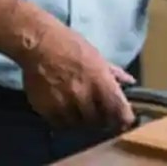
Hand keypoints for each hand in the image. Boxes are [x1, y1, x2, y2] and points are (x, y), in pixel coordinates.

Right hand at [18, 21, 135, 131]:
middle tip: (93, 109)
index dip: (122, 118)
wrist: (37, 42)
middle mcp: (84, 96)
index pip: (120, 112)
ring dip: (78, 118)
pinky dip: (60, 117)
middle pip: (98, 121)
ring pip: (78, 124)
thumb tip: (129, 81)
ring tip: (73, 107)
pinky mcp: (47, 109)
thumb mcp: (95, 55)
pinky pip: (58, 123)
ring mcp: (65, 104)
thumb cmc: (68, 44)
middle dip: (98, 117)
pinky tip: (59, 106)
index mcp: (101, 82)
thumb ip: (112, 72)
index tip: (119, 118)